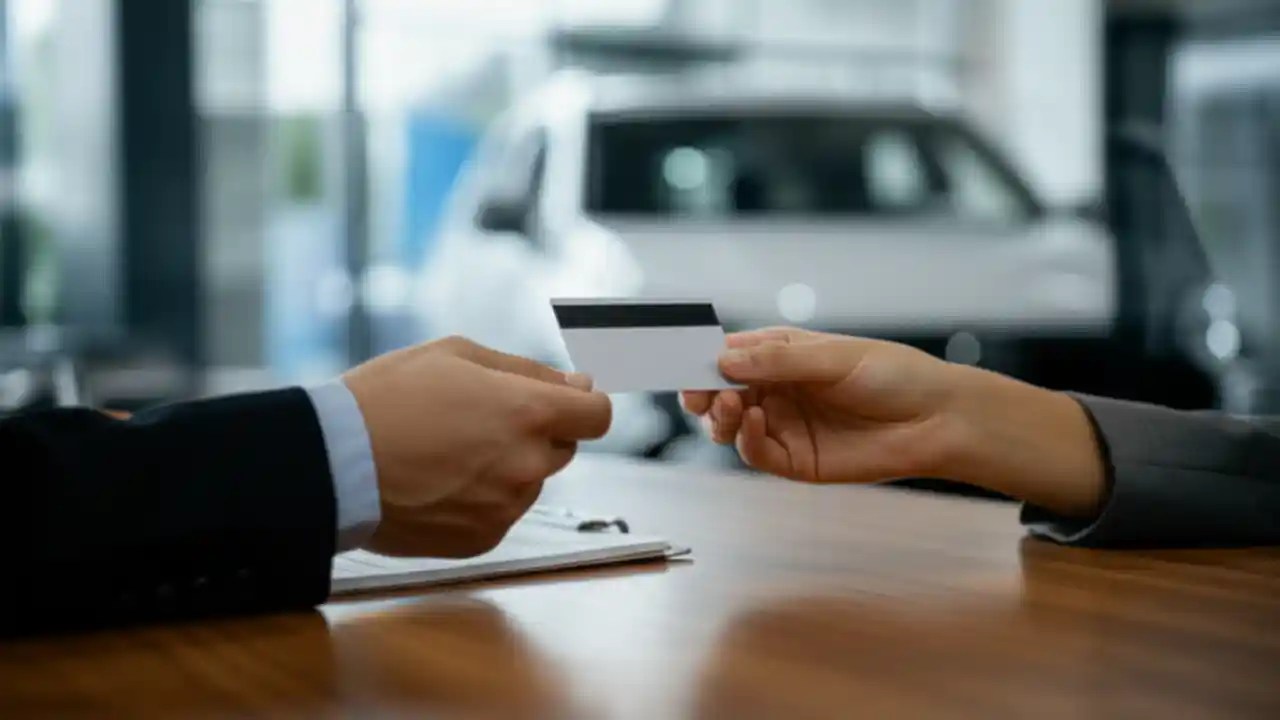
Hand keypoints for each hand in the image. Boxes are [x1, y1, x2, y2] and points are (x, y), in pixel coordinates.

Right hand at [343, 336, 611, 556]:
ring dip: (507, 467)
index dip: (584, 405)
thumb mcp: (456, 354)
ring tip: (447, 452)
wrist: (333, 462)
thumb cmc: (388, 398)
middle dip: (536, 432)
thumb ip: (527, 370)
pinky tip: (439, 482)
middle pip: (563, 448)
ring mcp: (507, 506)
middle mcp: (528, 464)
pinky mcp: (483, 539)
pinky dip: (481, 499)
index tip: (566, 401)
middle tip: (480, 420)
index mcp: (529, 412)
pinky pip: (501, 513)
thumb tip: (577, 385)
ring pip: (529, 481)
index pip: (598, 416)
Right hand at [682, 328, 958, 483]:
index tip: (680, 361)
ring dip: (719, 416)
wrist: (938, 420)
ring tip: (728, 406)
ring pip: (729, 426)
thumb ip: (777, 361)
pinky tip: (753, 422)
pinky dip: (745, 440)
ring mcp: (784, 426)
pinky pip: (756, 453)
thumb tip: (724, 360)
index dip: (701, 358)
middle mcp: (777, 390)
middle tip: (698, 393)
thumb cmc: (894, 375)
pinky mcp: (796, 460)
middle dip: (702, 392)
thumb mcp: (834, 357)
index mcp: (783, 356)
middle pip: (720, 393)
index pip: (729, 355)